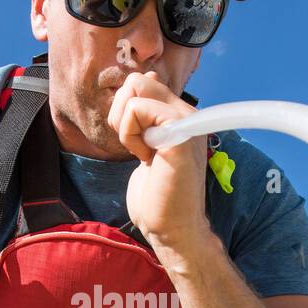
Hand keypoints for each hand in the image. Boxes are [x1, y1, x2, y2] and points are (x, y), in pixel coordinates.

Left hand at [107, 71, 210, 252]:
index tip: (138, 144)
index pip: (145, 82)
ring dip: (125, 125)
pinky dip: (130, 134)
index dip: (127, 108)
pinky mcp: (178, 132)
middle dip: (121, 111)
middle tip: (136, 146)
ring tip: (143, 153)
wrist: (172, 229)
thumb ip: (146, 116)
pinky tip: (145, 158)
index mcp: (180, 115)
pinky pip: (137, 109)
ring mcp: (186, 121)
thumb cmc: (157, 196)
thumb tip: (146, 78)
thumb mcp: (146, 146)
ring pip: (135, 89)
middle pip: (137, 80)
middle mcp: (187, 113)